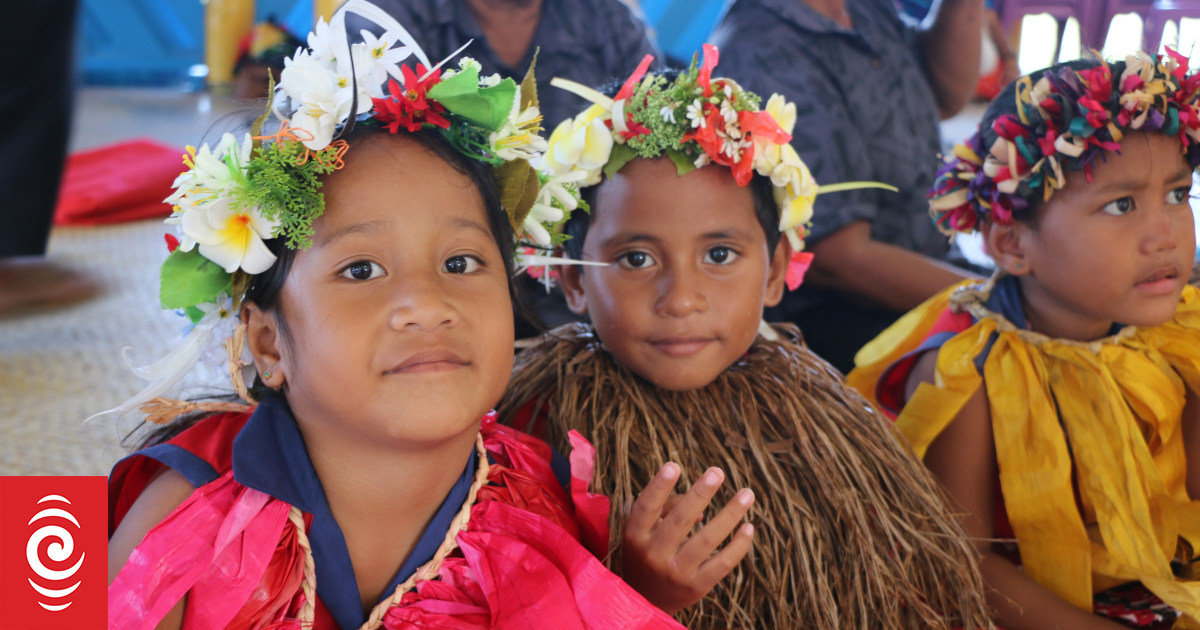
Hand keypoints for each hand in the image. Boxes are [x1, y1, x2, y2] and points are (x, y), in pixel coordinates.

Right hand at [621, 463, 754, 614]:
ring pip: (708, 539)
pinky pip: (723, 563)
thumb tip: (701, 508)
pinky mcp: (697, 586)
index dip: (659, 486)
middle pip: (680, 520)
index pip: (647, 507)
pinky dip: (739, 545)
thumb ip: (665, 509)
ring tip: (747, 493)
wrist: (646, 599)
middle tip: (717, 471)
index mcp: (636, 536)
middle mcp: (654, 555)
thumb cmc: (646, 552)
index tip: (674, 465)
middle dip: (701, 494)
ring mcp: (677, 572)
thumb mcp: (643, 531)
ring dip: (730, 514)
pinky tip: (748, 526)